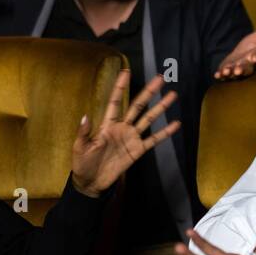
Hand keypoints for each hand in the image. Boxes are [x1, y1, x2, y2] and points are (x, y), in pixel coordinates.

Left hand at [70, 69, 179, 196]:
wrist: (92, 182)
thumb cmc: (83, 164)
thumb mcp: (79, 147)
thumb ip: (83, 132)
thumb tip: (85, 116)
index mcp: (106, 124)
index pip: (115, 101)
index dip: (120, 87)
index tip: (126, 72)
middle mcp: (121, 127)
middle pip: (137, 106)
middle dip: (148, 92)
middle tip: (160, 78)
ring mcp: (131, 138)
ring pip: (148, 119)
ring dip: (160, 107)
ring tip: (172, 95)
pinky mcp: (138, 150)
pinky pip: (153, 140)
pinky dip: (165, 133)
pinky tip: (176, 124)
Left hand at [213, 22, 255, 79]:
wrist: (243, 52)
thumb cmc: (254, 44)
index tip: (254, 58)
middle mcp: (249, 65)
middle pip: (247, 68)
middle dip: (242, 69)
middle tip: (238, 70)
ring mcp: (238, 69)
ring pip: (235, 73)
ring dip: (230, 73)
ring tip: (226, 71)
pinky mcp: (228, 71)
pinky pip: (224, 75)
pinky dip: (220, 75)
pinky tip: (216, 75)